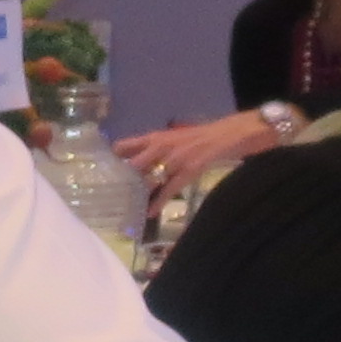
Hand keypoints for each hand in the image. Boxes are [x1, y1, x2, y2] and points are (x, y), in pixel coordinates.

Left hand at [115, 109, 279, 192]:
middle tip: (111, 195)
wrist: (240, 130)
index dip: (112, 158)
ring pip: (151, 175)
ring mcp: (178, 155)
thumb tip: (143, 166)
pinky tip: (150, 211)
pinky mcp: (192, 166)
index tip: (100, 170)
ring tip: (127, 206)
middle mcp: (165, 143)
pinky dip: (159, 200)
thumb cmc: (210, 136)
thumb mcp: (180, 139)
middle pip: (134, 161)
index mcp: (160, 136)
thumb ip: (161, 150)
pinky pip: (171, 186)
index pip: (126, 144)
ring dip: (139, 191)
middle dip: (122, 178)